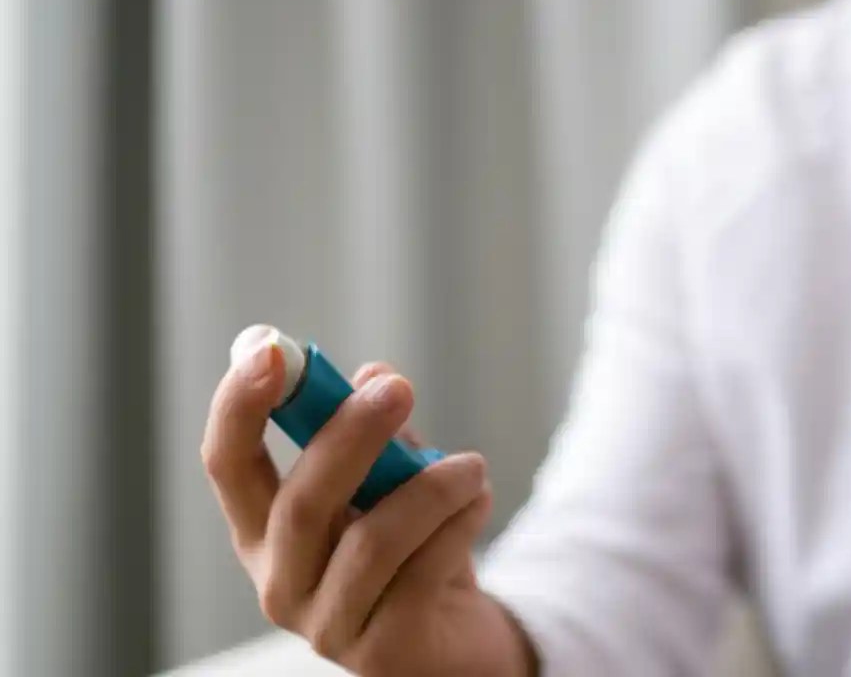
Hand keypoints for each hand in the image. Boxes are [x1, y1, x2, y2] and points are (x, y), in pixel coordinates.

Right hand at [201, 330, 536, 675]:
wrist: (459, 643)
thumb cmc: (413, 554)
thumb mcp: (392, 484)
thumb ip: (379, 437)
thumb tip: (373, 375)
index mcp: (264, 531)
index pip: (227, 463)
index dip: (238, 405)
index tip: (269, 349)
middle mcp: (279, 582)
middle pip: (299, 502)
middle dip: (349, 435)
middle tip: (400, 389)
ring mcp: (326, 625)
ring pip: (372, 539)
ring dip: (430, 488)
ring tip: (471, 467)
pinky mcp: (383, 652)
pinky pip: (423, 572)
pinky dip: (458, 524)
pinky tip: (478, 503)